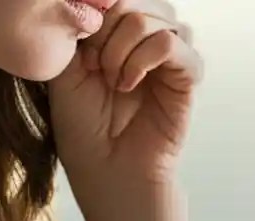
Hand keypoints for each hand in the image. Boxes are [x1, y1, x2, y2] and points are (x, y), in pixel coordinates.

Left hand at [50, 0, 200, 192]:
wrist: (103, 169)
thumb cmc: (82, 125)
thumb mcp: (66, 65)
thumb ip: (81, 27)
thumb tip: (96, 3)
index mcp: (122, 32)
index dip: (97, 12)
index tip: (80, 50)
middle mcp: (150, 40)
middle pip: (138, 0)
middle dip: (108, 28)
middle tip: (94, 67)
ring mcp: (172, 57)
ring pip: (157, 17)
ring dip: (124, 45)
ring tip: (112, 79)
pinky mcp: (188, 78)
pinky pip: (174, 44)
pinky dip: (145, 58)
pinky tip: (129, 84)